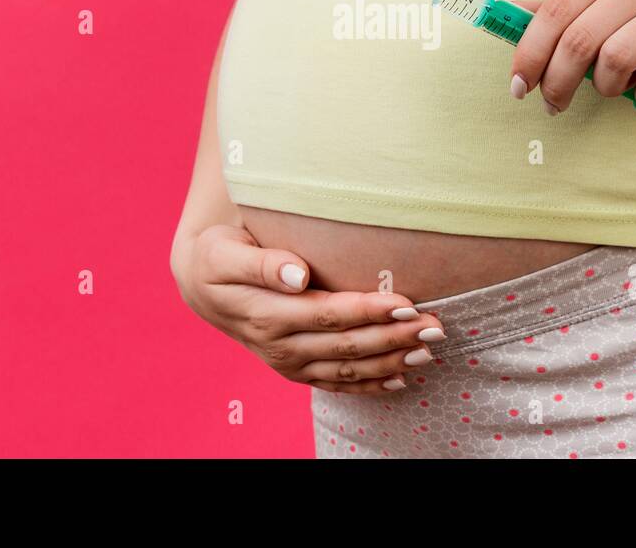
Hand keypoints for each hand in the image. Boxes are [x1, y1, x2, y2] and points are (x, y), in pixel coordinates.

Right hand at [170, 223, 445, 393]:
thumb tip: (297, 273)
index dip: (369, 310)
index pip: (328, 314)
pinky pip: (337, 384)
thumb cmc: (219, 256)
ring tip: (429, 351)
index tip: (406, 302)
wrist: (201, 285)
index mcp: (266, 314)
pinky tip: (401, 380)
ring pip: (348, 370)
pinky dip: (370, 385)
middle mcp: (279, 345)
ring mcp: (288, 363)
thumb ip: (262, 261)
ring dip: (391, 362)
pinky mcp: (295, 371)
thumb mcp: (226, 251)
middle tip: (435, 327)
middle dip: (394, 337)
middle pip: (347, 346)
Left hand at [510, 0, 635, 112]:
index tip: (517, 84)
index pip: (554, 9)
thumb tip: (512, 14)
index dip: (527, 52)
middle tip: (552, 105)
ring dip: (605, 89)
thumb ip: (574, 1)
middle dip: (555, 83)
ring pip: (613, 63)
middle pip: (577, 41)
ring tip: (615, 88)